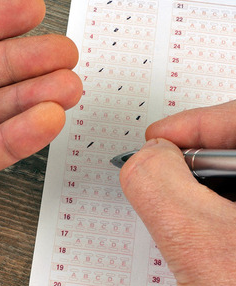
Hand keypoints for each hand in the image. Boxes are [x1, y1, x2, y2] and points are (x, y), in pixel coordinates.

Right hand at [120, 101, 235, 284]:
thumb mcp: (196, 241)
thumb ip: (154, 182)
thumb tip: (145, 158)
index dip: (193, 124)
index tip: (158, 138)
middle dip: (197, 158)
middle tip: (165, 169)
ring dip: (208, 189)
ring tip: (191, 212)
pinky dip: (222, 212)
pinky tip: (213, 232)